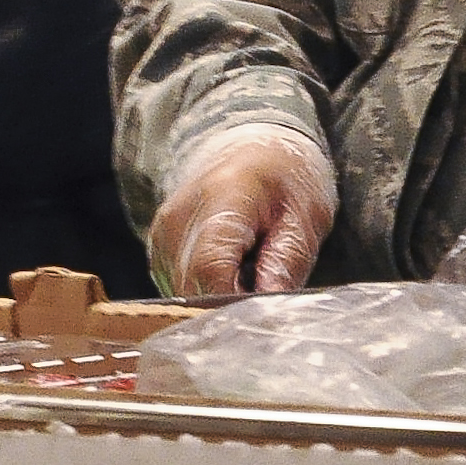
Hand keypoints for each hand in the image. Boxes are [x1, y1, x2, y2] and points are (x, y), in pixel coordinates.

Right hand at [151, 124, 337, 295]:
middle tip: (267, 300)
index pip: (210, 269)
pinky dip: (208, 292)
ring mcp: (162, 234)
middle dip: (231, 308)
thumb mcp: (307, 215)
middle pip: (193, 288)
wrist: (250, 146)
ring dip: (219, 300)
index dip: (235, 304)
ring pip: (185, 295)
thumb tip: (270, 313)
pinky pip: (180, 288)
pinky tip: (233, 274)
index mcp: (222, 198)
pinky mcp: (158, 248)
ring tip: (251, 277)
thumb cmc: (285, 176)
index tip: (265, 318)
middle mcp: (179, 217)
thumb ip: (287, 262)